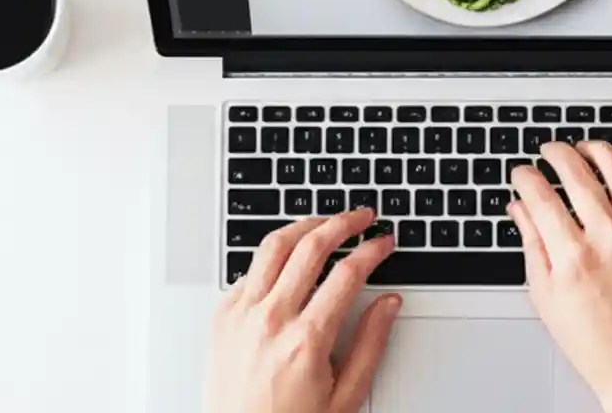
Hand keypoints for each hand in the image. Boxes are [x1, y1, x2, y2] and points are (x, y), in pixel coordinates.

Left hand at [204, 209, 401, 412]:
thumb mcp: (345, 397)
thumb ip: (371, 344)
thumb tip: (389, 304)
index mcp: (307, 340)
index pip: (348, 273)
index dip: (372, 249)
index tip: (383, 242)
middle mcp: (271, 320)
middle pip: (311, 246)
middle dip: (343, 222)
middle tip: (361, 217)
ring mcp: (241, 314)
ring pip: (274, 245)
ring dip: (304, 225)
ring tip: (324, 221)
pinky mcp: (222, 316)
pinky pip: (249, 270)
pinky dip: (272, 256)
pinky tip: (288, 258)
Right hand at [509, 142, 611, 412]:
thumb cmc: (596, 342)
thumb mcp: (546, 297)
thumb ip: (532, 245)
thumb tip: (520, 210)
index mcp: (572, 257)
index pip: (541, 195)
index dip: (525, 176)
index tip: (522, 174)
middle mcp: (608, 239)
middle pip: (577, 172)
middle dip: (556, 153)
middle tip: (548, 151)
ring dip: (596, 149)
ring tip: (584, 147)